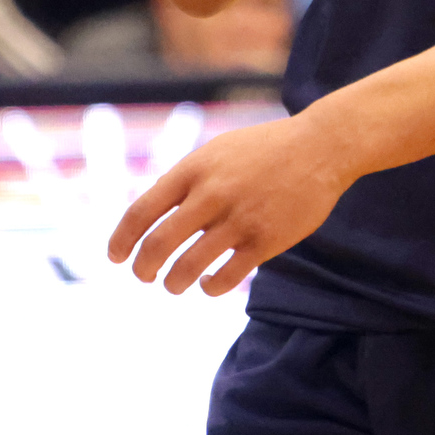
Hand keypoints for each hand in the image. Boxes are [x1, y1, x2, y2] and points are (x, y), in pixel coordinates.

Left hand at [108, 113, 353, 296]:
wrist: (319, 147)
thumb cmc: (263, 150)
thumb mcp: (216, 152)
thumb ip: (185, 179)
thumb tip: (152, 210)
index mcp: (192, 170)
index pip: (141, 211)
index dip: (121, 240)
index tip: (115, 257)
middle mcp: (210, 194)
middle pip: (158, 244)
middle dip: (143, 268)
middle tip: (144, 276)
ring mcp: (239, 219)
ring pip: (189, 266)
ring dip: (174, 283)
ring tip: (174, 285)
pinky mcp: (266, 241)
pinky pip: (226, 277)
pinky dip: (210, 287)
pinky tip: (209, 284)